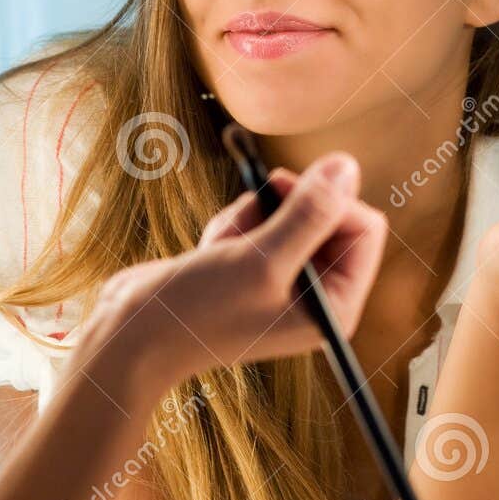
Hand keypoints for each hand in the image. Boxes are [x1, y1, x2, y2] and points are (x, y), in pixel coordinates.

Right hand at [77, 152, 387, 386]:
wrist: (133, 334)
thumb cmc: (198, 310)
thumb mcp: (262, 258)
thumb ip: (310, 213)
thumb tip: (347, 165)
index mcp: (336, 307)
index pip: (365, 227)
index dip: (328, 200)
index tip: (282, 189)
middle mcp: (317, 296)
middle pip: (328, 216)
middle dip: (280, 214)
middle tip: (246, 230)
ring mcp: (285, 282)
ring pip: (287, 213)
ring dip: (250, 220)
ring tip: (221, 250)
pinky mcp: (254, 268)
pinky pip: (259, 222)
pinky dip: (233, 228)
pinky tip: (210, 252)